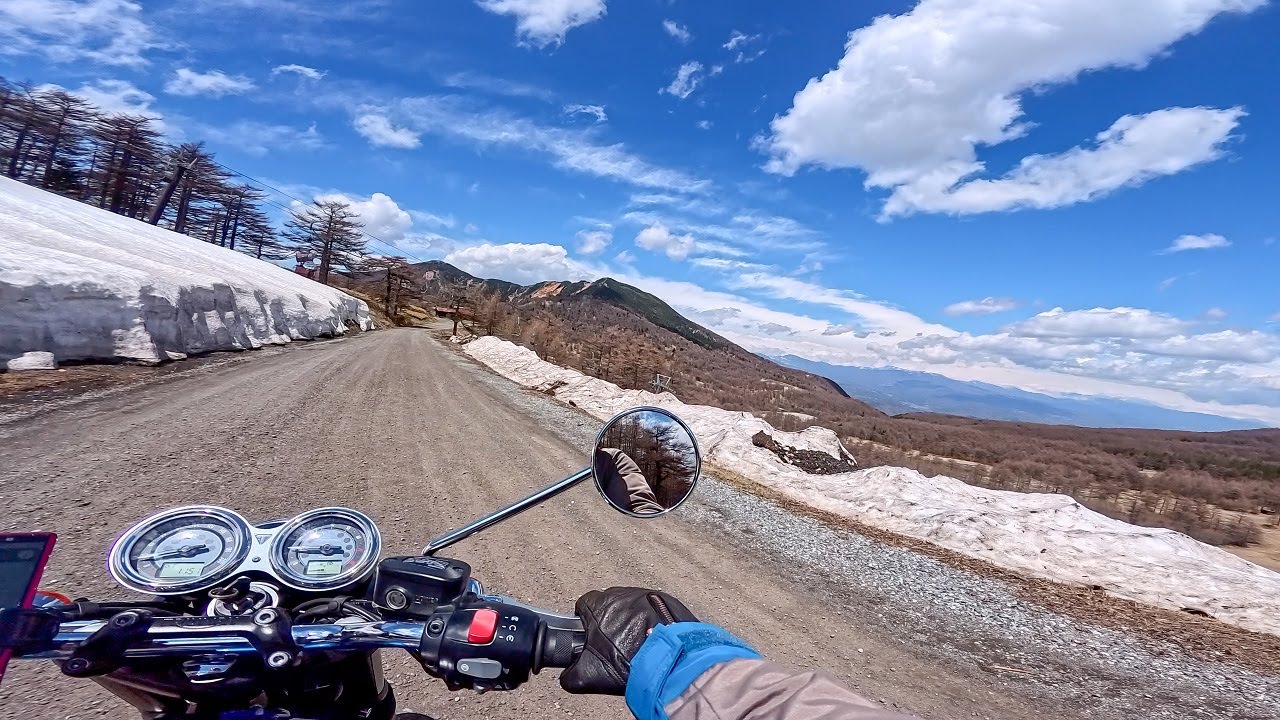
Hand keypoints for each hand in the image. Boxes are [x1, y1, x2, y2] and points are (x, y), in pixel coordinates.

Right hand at [559, 587, 697, 694]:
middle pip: (607, 603)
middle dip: (609, 619)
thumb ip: (571, 674)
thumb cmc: (628, 662)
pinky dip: (651, 620)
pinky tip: (653, 638)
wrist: (668, 660)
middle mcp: (620, 593)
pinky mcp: (665, 599)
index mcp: (598, 604)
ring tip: (636, 643)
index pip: (583, 605)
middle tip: (615, 643)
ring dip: (631, 619)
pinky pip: (653, 607)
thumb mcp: (588, 675)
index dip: (585, 621)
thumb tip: (567, 676)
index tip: (591, 637)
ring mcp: (644, 594)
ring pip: (630, 605)